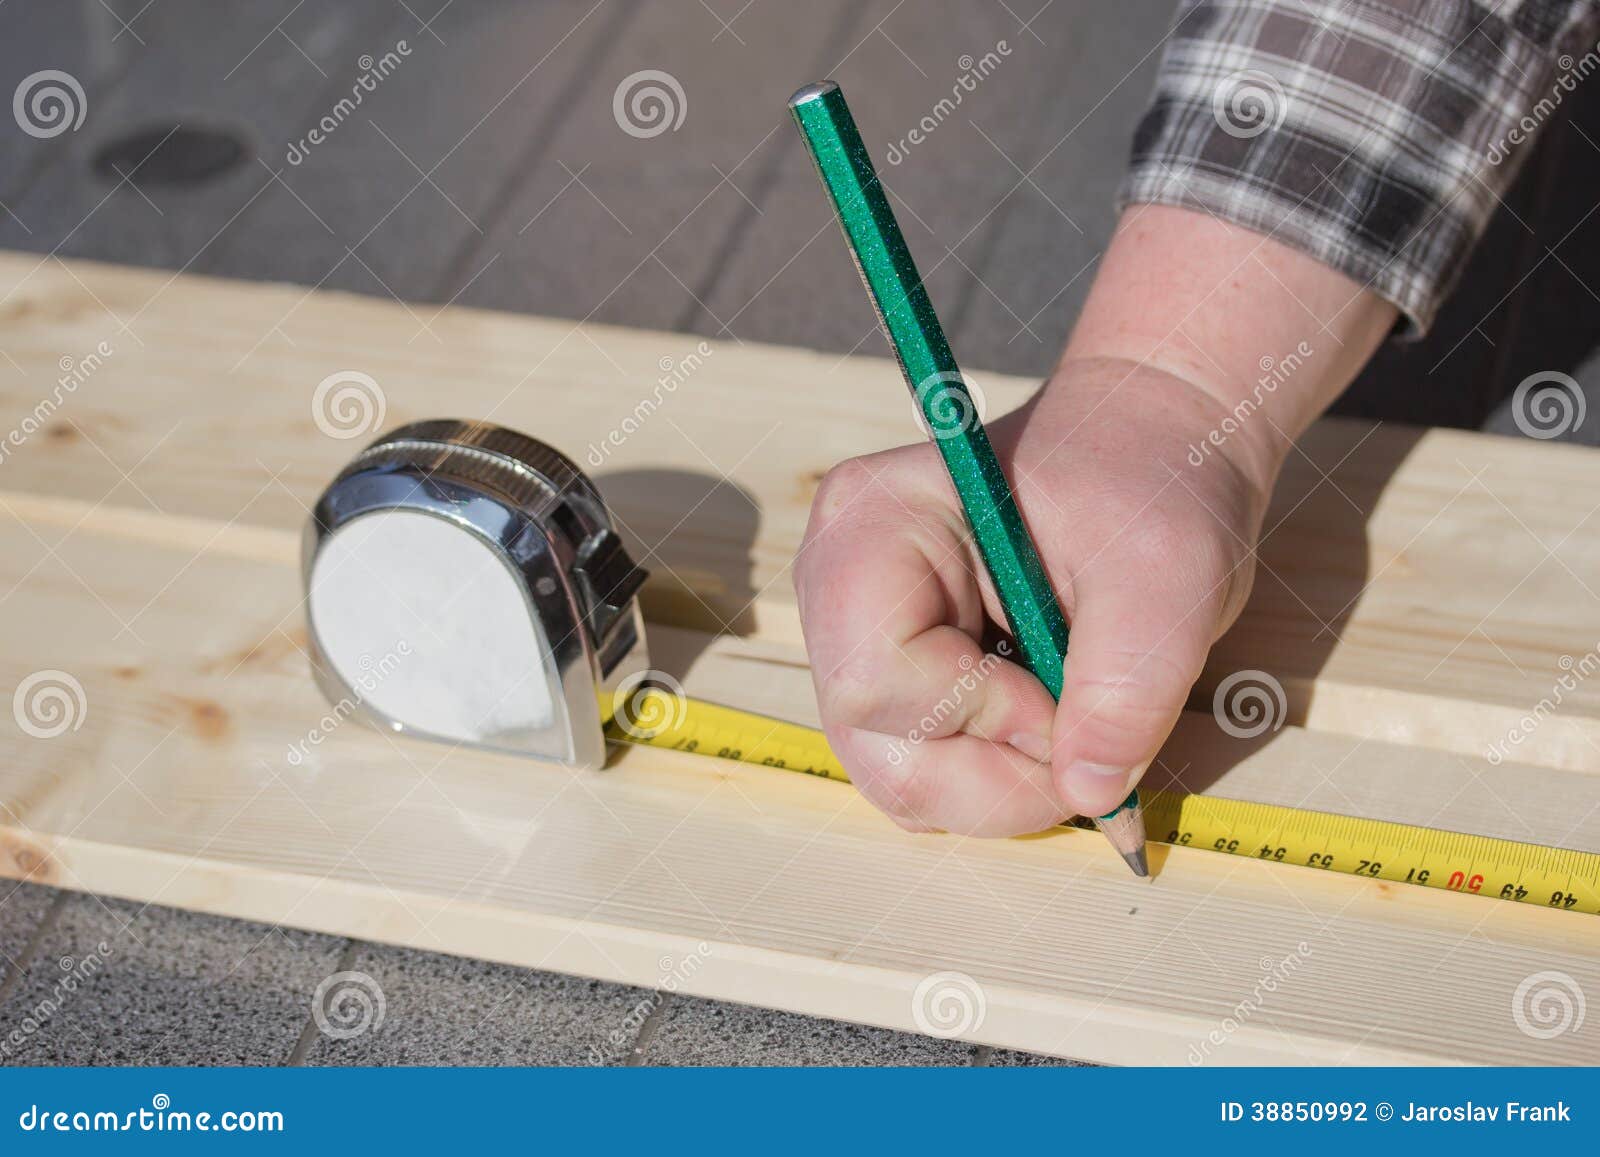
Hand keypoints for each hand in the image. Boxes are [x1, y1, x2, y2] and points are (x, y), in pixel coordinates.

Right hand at [794, 358, 1273, 833]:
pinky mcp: (895, 680)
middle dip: (994, 774)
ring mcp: (858, 640)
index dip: (981, 718)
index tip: (1069, 699)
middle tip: (1086, 741)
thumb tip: (1088, 795)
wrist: (1154, 452)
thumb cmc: (1151, 484)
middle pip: (875, 744)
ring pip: (898, 774)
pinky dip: (996, 776)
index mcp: (872, 528)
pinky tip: (1049, 721)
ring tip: (1074, 722)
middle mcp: (839, 588)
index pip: (875, 681)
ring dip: (1002, 781)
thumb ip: (1127, 686)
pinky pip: (921, 772)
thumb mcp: (1165, 578)